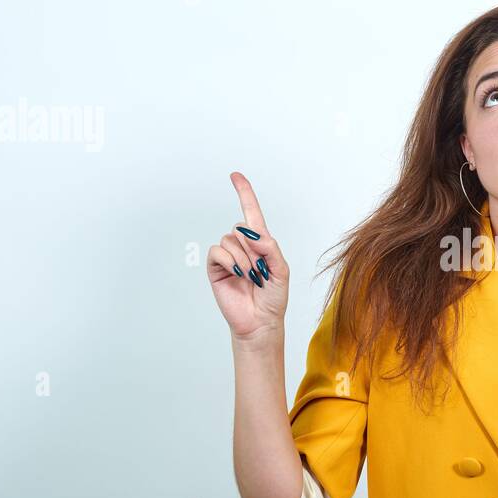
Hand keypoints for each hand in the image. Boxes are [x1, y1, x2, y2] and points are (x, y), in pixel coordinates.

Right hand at [207, 172, 289, 340]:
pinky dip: (230, 261)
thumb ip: (271, 248)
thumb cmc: (273, 297)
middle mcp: (242, 246)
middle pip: (241, 228)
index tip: (235, 176)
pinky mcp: (216, 268)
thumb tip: (252, 233)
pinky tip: (238, 274)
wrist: (260, 321)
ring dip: (244, 258)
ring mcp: (228, 256)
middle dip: (254, 248)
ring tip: (251, 277)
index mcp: (260, 243)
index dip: (244, 193)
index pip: (251, 213)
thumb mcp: (281, 270)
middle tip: (261, 270)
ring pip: (231, 240)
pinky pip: (218, 251)